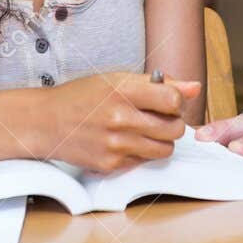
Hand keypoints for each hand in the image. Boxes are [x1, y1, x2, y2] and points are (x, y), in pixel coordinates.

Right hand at [35, 72, 200, 173]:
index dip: (176, 101)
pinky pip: (144, 162)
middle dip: (172, 123)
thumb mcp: (117, 78)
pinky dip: (142, 152)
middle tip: (159, 117)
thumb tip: (195, 87)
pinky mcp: (111, 165)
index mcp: (123, 90)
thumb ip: (159, 84)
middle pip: (174, 129)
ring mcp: (116, 144)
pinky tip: (127, 141)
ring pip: (164, 149)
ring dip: (161, 140)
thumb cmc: (83, 96)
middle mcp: (120, 118)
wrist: (47, 122)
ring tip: (145, 129)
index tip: (168, 100)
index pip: (172, 100)